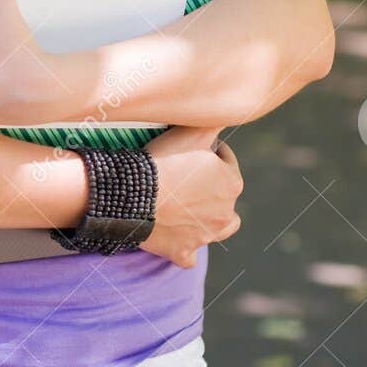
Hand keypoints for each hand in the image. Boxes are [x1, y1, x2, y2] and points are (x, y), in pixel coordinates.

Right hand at [138, 125, 243, 268]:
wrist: (134, 194)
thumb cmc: (164, 160)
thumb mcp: (194, 130)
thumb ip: (216, 120)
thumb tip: (227, 111)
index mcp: (232, 183)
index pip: (225, 162)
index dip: (209, 152)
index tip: (191, 149)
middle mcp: (226, 213)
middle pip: (223, 196)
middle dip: (211, 186)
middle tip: (186, 176)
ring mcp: (204, 236)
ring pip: (218, 230)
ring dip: (210, 221)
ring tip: (192, 210)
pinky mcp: (182, 252)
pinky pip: (188, 255)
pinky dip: (184, 248)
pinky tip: (176, 239)